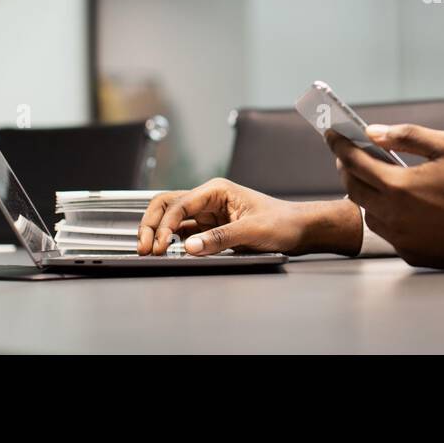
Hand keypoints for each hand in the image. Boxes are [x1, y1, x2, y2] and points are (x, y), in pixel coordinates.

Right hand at [136, 178, 359, 256]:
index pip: (179, 204)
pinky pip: (183, 232)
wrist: (299, 229)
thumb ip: (220, 239)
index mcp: (216, 190)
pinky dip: (171, 241)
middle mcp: (208, 198)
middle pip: (166, 205)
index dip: (164, 225)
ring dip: (158, 233)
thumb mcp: (252, 231)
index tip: (159, 246)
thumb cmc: (281, 223)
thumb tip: (189, 247)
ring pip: (171, 218)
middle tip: (144, 248)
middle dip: (152, 224)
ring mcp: (207, 213)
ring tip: (148, 251)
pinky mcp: (210, 227)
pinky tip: (165, 252)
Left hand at [326, 124, 443, 269]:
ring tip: (377, 178)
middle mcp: (394, 216)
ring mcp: (401, 238)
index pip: (354, 162)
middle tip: (350, 154)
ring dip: (366, 193)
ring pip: (368, 212)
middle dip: (347, 168)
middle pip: (353, 188)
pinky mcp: (411, 253)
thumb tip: (373, 132)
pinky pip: (387, 230)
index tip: (333, 135)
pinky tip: (400, 203)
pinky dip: (386, 214)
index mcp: (399, 187)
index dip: (340, 145)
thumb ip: (407, 137)